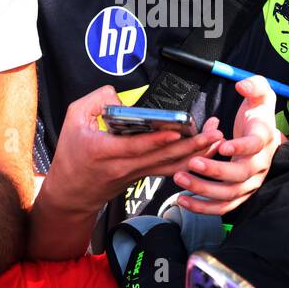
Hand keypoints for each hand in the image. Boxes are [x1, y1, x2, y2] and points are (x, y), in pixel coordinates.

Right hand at [41, 86, 222, 216]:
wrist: (72, 192)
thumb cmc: (72, 155)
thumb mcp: (73, 120)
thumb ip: (95, 101)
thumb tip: (120, 95)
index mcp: (105, 151)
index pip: (136, 146)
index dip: (157, 140)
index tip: (176, 130)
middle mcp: (125, 165)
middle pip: (163, 156)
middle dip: (191, 145)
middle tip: (214, 133)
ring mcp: (138, 173)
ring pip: (172, 164)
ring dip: (197, 153)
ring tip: (216, 139)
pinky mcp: (145, 176)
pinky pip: (170, 169)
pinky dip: (189, 160)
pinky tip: (206, 151)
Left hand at [174, 76, 282, 215]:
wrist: (266, 136)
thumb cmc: (258, 115)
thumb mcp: (261, 95)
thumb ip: (255, 86)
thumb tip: (243, 85)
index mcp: (263, 140)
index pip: (255, 146)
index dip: (239, 147)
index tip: (221, 144)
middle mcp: (260, 165)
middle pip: (240, 175)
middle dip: (215, 171)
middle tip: (191, 163)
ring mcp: (251, 182)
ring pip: (230, 194)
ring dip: (204, 190)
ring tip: (180, 179)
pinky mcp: (241, 194)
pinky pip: (224, 207)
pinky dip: (203, 208)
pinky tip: (183, 201)